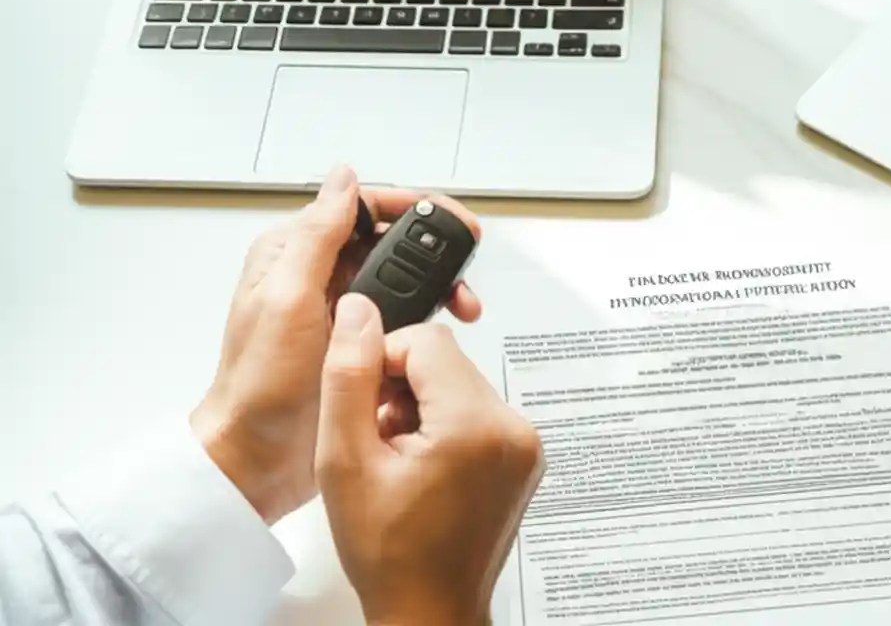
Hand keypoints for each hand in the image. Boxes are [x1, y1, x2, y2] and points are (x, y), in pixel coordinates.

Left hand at [190, 165, 483, 524]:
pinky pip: (402, 316)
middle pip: (389, 240)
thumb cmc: (259, 385)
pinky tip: (441, 331)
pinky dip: (428, 318)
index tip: (450, 220)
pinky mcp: (355, 342)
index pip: (362, 208)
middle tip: (467, 262)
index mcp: (294, 255)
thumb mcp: (289, 299)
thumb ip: (318, 236)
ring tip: (462, 304)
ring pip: (401, 278)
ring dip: (438, 286)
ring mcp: (338, 311)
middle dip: (435, 249)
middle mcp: (316, 277)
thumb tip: (343, 178)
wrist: (256, 457)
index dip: (412, 208)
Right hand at [316, 295, 543, 625]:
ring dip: (422, 408)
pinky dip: (446, 426)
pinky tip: (422, 466)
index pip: (427, 340)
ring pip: (461, 386)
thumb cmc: (391, 555)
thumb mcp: (346, 460)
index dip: (383, 361)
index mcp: (477, 426)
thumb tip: (358, 314)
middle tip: (377, 439)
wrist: (429, 609)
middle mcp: (514, 430)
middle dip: (402, 389)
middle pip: (447, 362)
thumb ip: (349, 376)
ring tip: (398, 458)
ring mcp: (525, 446)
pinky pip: (479, 413)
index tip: (363, 401)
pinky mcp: (524, 458)